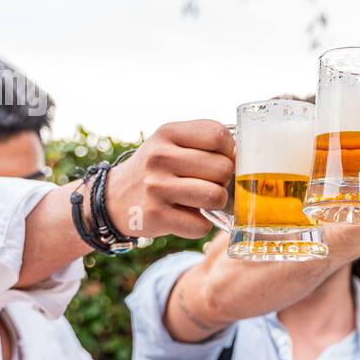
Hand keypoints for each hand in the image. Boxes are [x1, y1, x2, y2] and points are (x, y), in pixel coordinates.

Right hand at [103, 120, 235, 240]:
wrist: (114, 198)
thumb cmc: (158, 170)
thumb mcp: (172, 143)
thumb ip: (205, 142)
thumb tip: (246, 158)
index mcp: (168, 133)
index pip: (219, 135)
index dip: (228, 151)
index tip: (218, 159)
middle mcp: (160, 157)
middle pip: (223, 168)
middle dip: (223, 180)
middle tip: (207, 183)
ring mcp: (156, 187)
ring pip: (216, 196)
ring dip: (216, 203)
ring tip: (201, 200)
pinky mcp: (155, 216)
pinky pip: (201, 225)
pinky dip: (199, 225)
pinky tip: (186, 216)